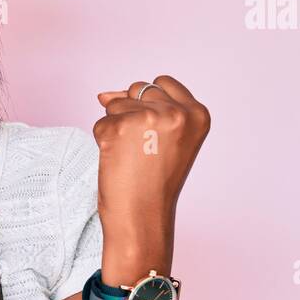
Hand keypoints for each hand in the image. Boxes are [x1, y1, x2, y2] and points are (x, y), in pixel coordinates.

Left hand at [93, 75, 210, 249]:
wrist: (142, 216)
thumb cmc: (154, 181)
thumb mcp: (167, 139)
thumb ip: (145, 107)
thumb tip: (103, 94)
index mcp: (198, 114)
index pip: (163, 82)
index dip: (150, 103)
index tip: (154, 133)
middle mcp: (177, 113)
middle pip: (138, 88)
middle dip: (132, 113)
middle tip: (143, 149)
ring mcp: (148, 118)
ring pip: (115, 103)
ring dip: (116, 127)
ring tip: (132, 156)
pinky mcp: (119, 128)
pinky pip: (101, 122)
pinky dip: (103, 140)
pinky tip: (119, 161)